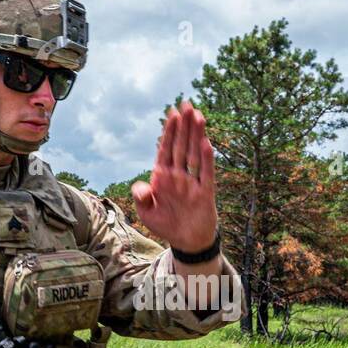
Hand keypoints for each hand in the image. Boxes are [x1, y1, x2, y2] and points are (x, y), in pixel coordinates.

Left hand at [133, 99, 218, 251]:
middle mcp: (179, 175)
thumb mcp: (146, 212)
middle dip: (183, 126)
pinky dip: (206, 158)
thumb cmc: (166, 224)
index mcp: (163, 177)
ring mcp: (192, 182)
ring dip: (196, 135)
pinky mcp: (205, 192)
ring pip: (195, 153)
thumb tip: (142, 185)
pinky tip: (206, 142)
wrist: (186, 243)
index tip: (171, 114)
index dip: (168, 132)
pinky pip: (206, 172)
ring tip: (197, 115)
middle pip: (182, 146)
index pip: (166, 149)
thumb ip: (141, 197)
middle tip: (186, 104)